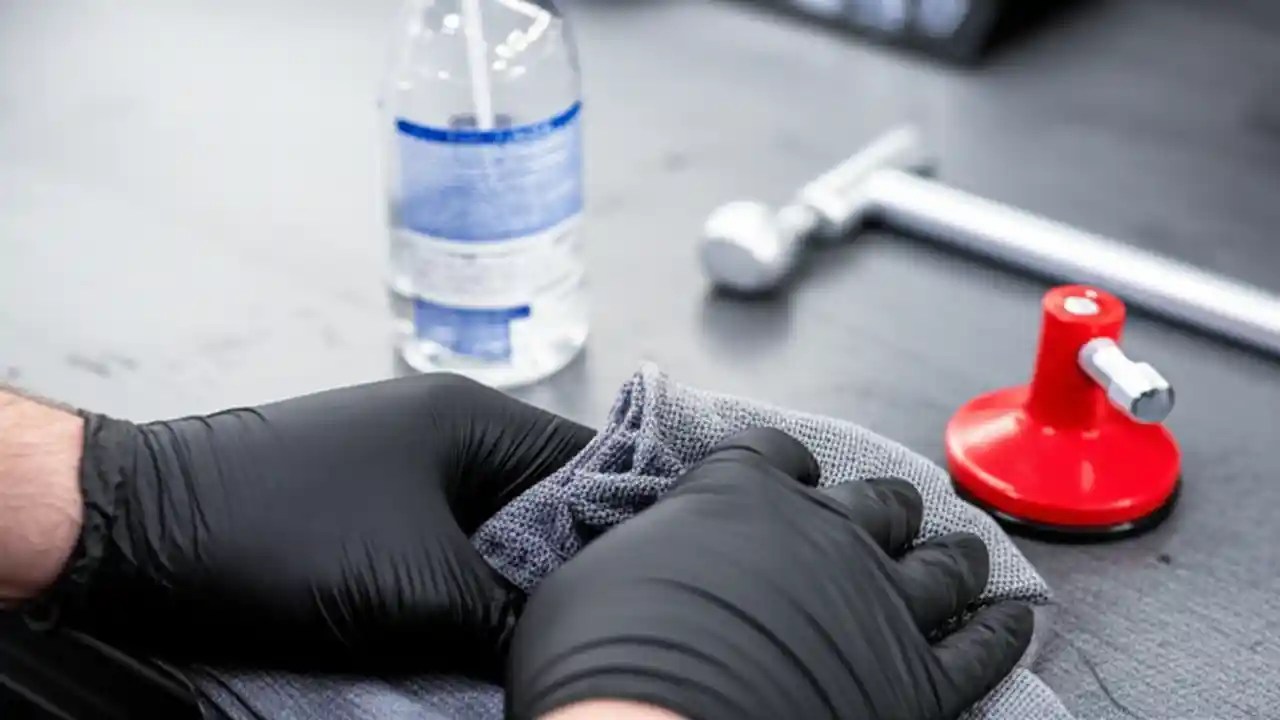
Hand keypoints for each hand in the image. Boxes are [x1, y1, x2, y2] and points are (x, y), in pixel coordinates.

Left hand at [30, 374, 592, 673]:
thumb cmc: (283, 533)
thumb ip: (509, 615)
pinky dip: (465, 590)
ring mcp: (407, 471)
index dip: (625, 524)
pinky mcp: (371, 511)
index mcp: (475, 418)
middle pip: (546, 502)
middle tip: (595, 625)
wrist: (139, 533)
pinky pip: (446, 550)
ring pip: (496, 534)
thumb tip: (558, 646)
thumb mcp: (421, 588)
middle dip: (567, 565)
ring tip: (540, 636)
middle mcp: (449, 434)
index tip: (649, 584)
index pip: (589, 461)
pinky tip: (481, 635)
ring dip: (512, 585)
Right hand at [507, 428, 1033, 719]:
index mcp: (741, 493)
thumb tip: (640, 574)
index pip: (779, 456)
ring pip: (944, 561)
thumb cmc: (603, 663)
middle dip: (887, 509)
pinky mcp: (919, 678)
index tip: (797, 479)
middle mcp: (822, 530)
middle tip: (892, 519)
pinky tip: (1013, 623)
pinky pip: (981, 645)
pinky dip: (1001, 632)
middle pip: (879, 500)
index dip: (790, 468)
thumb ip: (640, 556)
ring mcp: (878, 600)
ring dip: (957, 556)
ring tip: (966, 556)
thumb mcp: (588, 581)